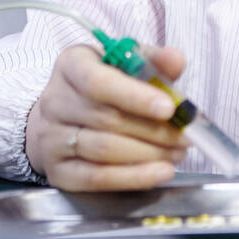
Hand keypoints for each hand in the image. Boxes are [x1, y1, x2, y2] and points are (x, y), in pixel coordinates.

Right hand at [24, 42, 190, 190]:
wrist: (63, 117)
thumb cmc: (102, 86)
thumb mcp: (125, 63)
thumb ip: (153, 61)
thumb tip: (176, 60)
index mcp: (71, 66)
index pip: (98, 82)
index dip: (135, 97)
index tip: (169, 108)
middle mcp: (56, 101)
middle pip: (108, 120)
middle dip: (155, 130)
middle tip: (186, 136)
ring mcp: (52, 138)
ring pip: (105, 150)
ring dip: (150, 154)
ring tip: (177, 152)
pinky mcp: (58, 171)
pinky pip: (97, 178)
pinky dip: (134, 177)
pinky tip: (160, 172)